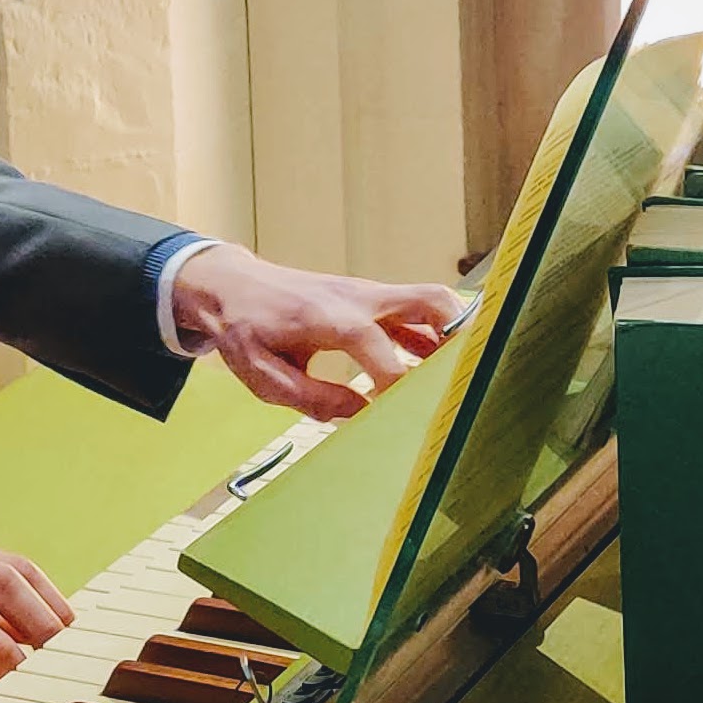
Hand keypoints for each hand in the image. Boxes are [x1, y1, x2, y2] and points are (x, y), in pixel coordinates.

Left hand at [170, 244, 466, 423]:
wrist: (232, 286)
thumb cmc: (245, 330)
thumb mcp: (261, 375)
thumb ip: (312, 398)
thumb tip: (362, 414)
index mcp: (329, 318)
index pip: (380, 352)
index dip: (399, 386)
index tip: (411, 416)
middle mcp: (358, 299)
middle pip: (428, 301)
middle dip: (457, 337)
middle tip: (470, 376)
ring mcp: (368, 294)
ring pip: (430, 301)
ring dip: (453, 334)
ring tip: (465, 376)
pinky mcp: (370, 299)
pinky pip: (415, 311)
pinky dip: (435, 335)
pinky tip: (438, 369)